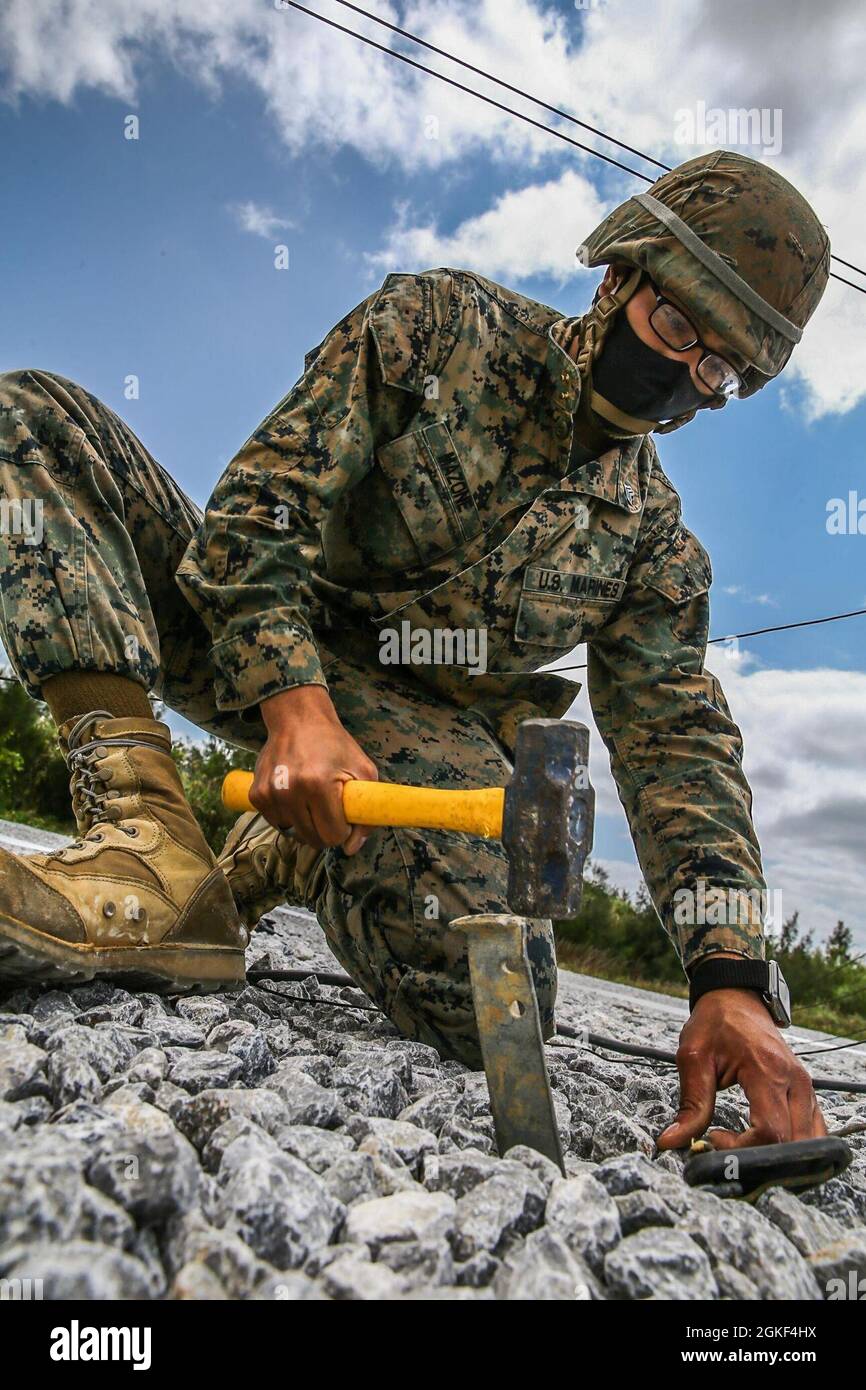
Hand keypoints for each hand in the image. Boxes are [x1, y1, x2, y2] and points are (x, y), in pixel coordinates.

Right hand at [252, 685, 377, 853]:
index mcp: (318, 785)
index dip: (343, 830)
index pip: (332, 836)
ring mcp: (270, 793)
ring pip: (293, 833)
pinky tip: (295, 795)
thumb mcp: (363, 771)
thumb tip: (351, 849)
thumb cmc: (335, 745)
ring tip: (311, 798)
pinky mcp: (256, 794)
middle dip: (325, 830)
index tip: (343, 815)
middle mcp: (290, 790)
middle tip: (329, 808)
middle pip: (312, 839)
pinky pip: (276, 823)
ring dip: (305, 823)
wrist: (298, 719)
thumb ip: (365, 814)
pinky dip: (288, 816)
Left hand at [657, 987, 826, 1150]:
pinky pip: (813, 1132)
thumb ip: (690, 1104)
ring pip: (809, 1143)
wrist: (736, 997)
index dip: (741, 1149)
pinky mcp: (807, 1092)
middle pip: (792, 1144)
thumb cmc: (715, 1023)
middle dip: (759, 1158)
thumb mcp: (694, 1058)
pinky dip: (793, 1146)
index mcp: (767, 1071)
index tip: (713, 1139)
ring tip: (745, 1146)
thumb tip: (671, 1142)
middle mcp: (795, 1081)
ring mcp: (806, 1087)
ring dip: (779, 1157)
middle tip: (728, 1148)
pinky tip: (765, 1143)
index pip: (770, 1132)